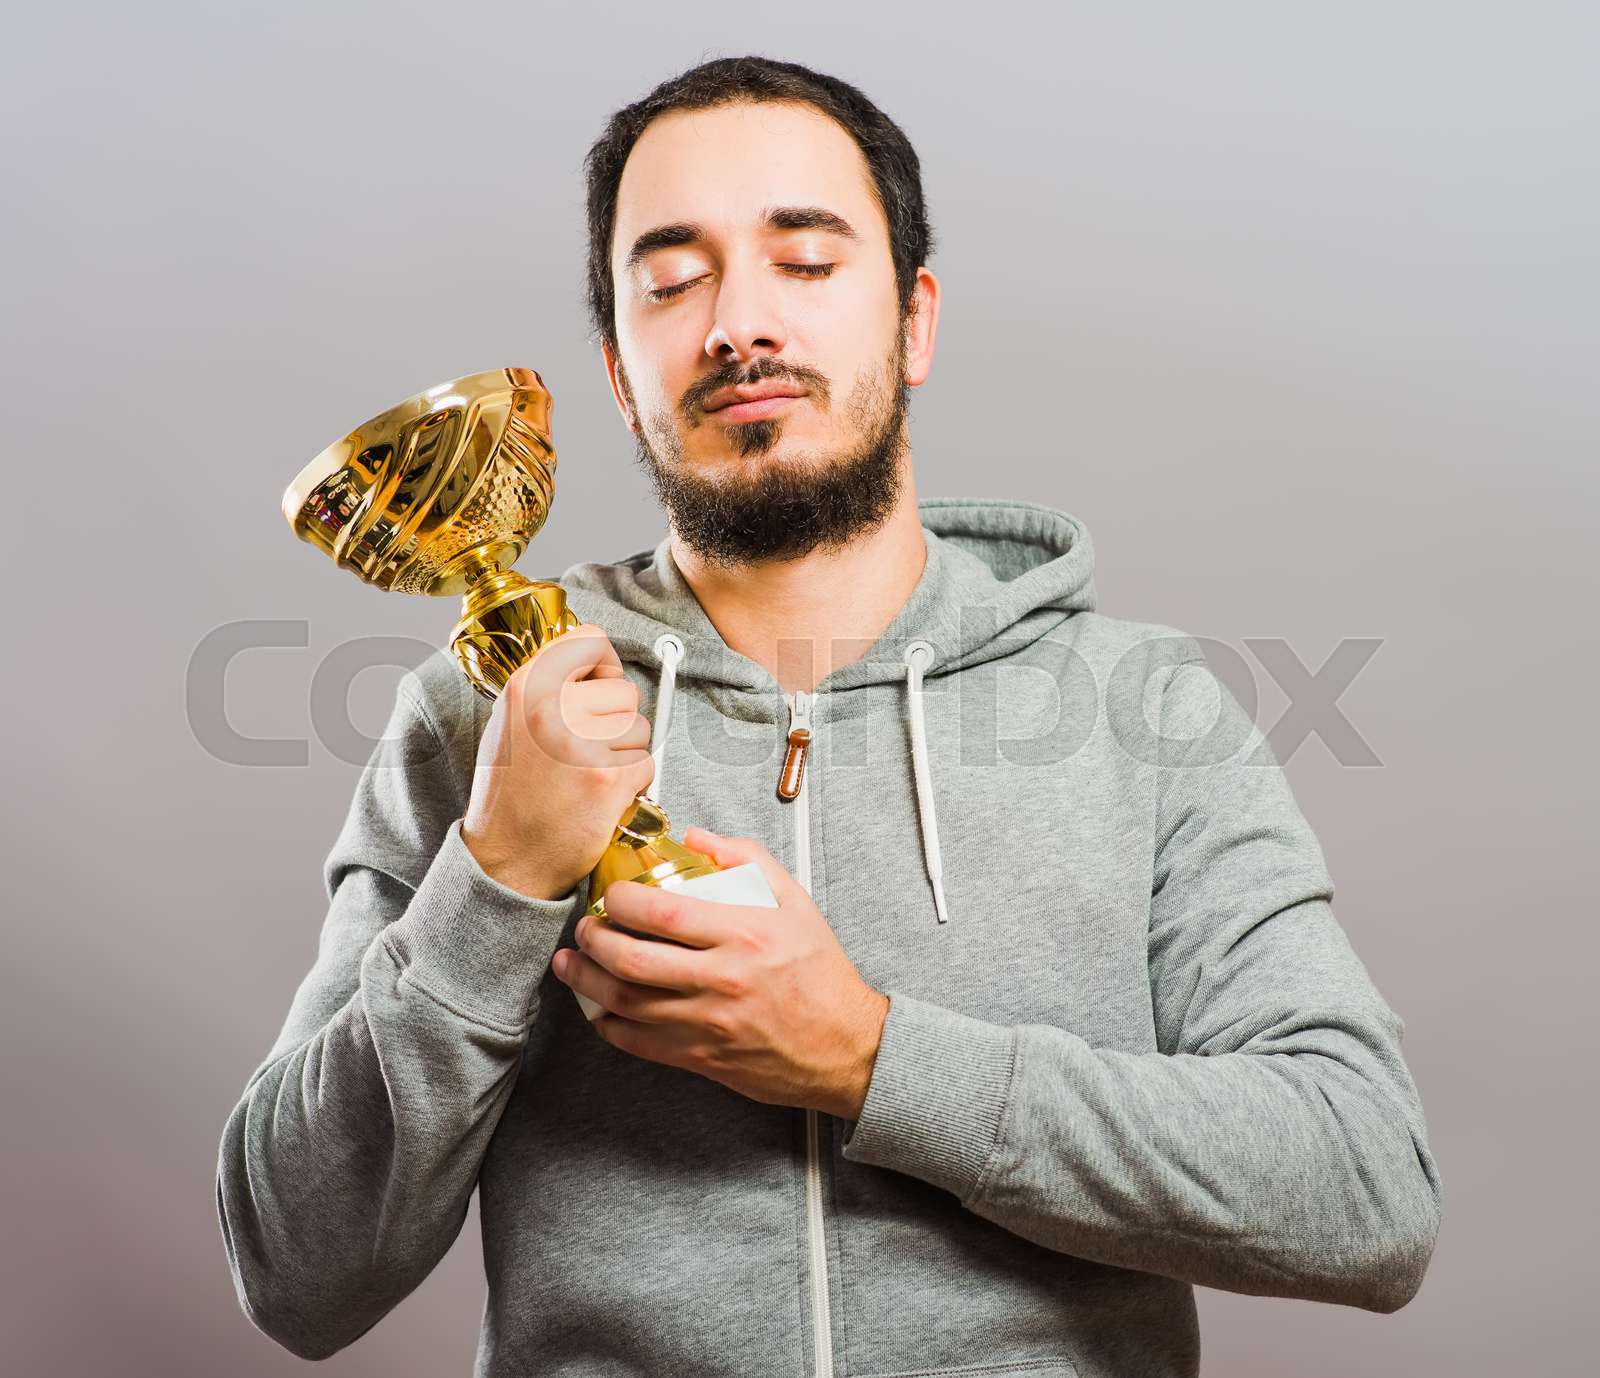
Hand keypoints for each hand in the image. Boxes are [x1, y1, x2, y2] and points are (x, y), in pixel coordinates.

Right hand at [462, 624, 655, 900]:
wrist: (508, 859)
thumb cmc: (512, 793)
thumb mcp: (512, 722)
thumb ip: (549, 689)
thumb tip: (593, 667)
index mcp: (527, 686)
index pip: (590, 640)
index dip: (601, 666)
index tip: (596, 686)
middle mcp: (554, 707)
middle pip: (623, 689)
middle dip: (616, 719)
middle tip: (586, 749)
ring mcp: (583, 742)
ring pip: (639, 726)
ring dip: (625, 751)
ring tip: (587, 775)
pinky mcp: (609, 777)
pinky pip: (646, 762)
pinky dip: (632, 781)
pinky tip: (599, 796)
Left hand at [552, 828, 889, 1119]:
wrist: (845, 1045)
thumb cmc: (820, 972)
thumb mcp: (795, 900)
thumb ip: (746, 857)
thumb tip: (694, 837)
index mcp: (743, 932)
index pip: (660, 911)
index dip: (620, 900)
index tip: (612, 894)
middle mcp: (721, 978)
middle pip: (631, 958)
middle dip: (593, 939)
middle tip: (586, 927)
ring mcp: (708, 1023)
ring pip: (624, 1002)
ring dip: (586, 981)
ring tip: (572, 964)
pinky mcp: (701, 1058)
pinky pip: (638, 1043)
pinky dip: (608, 1024)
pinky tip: (598, 1007)